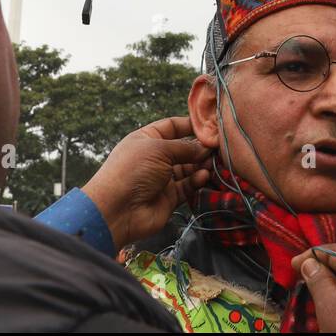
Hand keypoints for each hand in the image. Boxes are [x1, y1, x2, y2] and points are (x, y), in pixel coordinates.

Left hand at [82, 115, 211, 249]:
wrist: (117, 210)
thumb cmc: (133, 170)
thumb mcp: (159, 149)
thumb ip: (185, 147)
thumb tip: (205, 147)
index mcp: (148, 139)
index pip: (172, 126)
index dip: (190, 125)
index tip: (211, 126)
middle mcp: (156, 157)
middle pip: (184, 148)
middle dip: (200, 148)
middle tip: (218, 148)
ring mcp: (163, 178)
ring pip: (188, 168)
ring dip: (201, 165)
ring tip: (212, 163)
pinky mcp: (170, 197)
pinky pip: (187, 186)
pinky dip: (196, 181)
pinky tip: (203, 176)